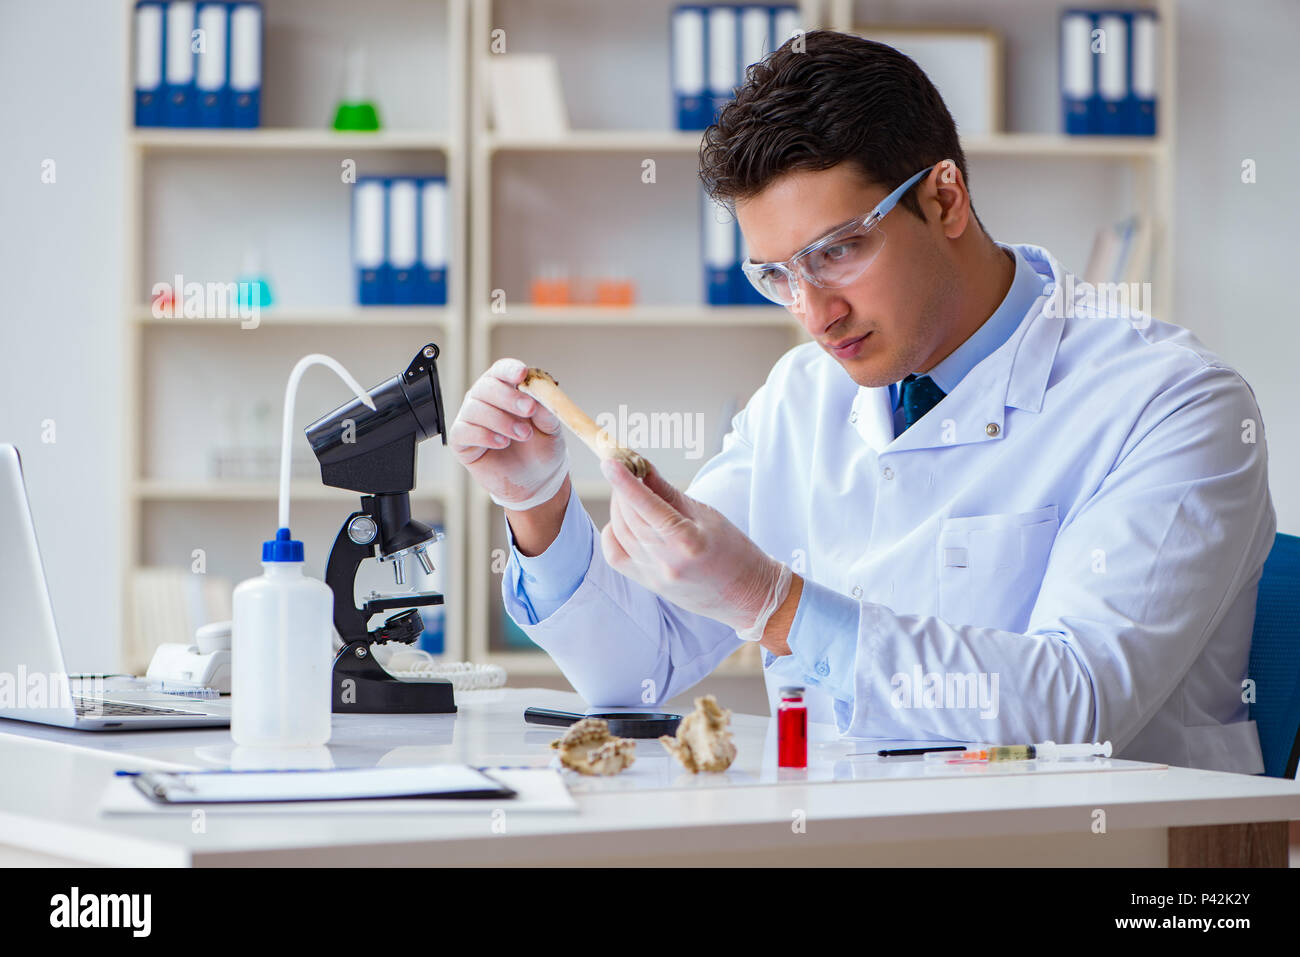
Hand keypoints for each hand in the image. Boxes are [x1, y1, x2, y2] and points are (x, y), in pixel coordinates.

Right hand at [449, 357, 567, 509]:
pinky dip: (484, 435)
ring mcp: (471, 419)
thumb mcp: (551, 428)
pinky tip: (502, 443)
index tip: (522, 374)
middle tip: (529, 410)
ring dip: (501, 420)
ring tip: (523, 434)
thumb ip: (546, 410)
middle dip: (509, 397)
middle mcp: (485, 399)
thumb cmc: (541, 448)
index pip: (502, 370)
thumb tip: (539, 394)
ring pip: (475, 408)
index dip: (510, 370)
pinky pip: (464, 430)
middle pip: (486, 386)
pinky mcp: (461, 440)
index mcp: (507, 389)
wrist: (536, 480)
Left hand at [598, 457, 790, 640]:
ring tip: (629, 492)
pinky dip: (614, 532)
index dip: (625, 482)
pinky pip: (616, 554)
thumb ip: (668, 492)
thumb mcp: (706, 514)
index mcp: (687, 542)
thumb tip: (641, 468)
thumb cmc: (733, 549)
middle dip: (622, 489)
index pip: (647, 506)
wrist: (746, 595)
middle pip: (630, 517)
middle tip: (625, 469)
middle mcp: (666, 562)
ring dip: (619, 507)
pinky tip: (624, 520)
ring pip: (620, 532)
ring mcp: (654, 576)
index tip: (610, 461)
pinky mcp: (647, 584)